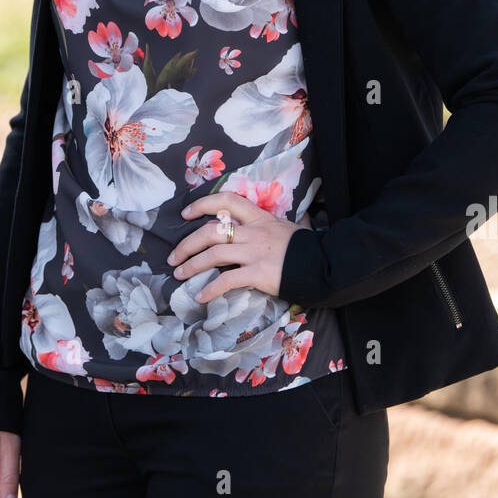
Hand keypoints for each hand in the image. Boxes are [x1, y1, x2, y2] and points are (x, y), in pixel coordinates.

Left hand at [167, 190, 300, 303]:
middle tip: (174, 256)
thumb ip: (269, 224)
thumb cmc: (306, 247)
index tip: (186, 214)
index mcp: (259, 217)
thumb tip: (263, 222)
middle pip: (210, 231)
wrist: (323, 264)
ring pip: (213, 255)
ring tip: (179, 274)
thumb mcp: (286, 227)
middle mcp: (253, 232)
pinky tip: (201, 297)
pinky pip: (226, 280)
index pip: (226, 201)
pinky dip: (210, 289)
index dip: (202, 204)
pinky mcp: (257, 273)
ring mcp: (254, 252)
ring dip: (191, 265)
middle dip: (187, 244)